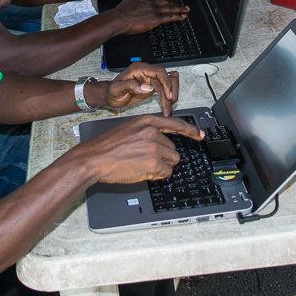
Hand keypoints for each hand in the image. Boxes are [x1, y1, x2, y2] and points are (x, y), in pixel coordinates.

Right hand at [82, 114, 202, 184]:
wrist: (95, 158)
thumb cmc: (107, 147)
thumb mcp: (129, 129)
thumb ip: (147, 132)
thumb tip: (161, 140)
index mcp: (147, 121)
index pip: (176, 124)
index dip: (191, 131)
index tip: (200, 135)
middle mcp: (153, 132)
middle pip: (173, 148)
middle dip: (163, 156)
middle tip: (144, 159)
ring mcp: (154, 147)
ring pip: (172, 160)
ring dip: (161, 166)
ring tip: (141, 165)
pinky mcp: (154, 163)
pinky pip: (166, 172)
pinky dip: (158, 175)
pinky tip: (143, 171)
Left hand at [103, 63, 179, 114]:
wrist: (110, 95)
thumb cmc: (111, 92)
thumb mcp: (117, 89)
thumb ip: (131, 86)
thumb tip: (148, 88)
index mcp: (139, 69)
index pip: (159, 71)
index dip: (166, 83)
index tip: (168, 96)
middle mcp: (147, 72)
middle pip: (167, 78)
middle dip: (170, 92)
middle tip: (168, 107)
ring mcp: (151, 78)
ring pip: (170, 83)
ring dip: (172, 96)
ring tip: (168, 109)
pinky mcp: (153, 85)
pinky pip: (166, 88)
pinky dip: (169, 97)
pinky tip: (166, 106)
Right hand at [109, 0, 189, 35]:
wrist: (119, 18)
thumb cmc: (121, 12)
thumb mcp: (129, 2)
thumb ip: (137, 2)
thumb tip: (137, 5)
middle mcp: (152, 1)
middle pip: (167, 0)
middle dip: (176, 2)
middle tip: (183, 3)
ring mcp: (154, 9)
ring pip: (171, 7)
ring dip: (180, 8)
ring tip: (186, 9)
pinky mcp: (156, 18)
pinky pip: (170, 16)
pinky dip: (177, 16)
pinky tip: (182, 16)